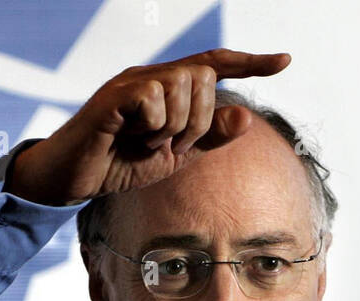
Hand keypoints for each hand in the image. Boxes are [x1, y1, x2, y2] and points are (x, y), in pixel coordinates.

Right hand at [4, 48, 290, 205]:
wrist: (74, 179)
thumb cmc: (121, 163)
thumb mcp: (175, 156)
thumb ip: (210, 139)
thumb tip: (247, 118)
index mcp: (169, 86)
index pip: (216, 64)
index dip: (250, 62)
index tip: (285, 62)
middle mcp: (153, 75)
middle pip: (205, 78)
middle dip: (199, 121)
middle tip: (172, 146)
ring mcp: (132, 81)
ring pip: (183, 87)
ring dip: (175, 127)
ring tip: (148, 144)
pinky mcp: (114, 95)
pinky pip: (154, 98)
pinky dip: (152, 126)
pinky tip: (132, 138)